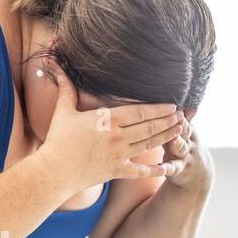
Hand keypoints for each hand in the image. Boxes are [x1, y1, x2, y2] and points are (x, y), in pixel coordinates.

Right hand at [42, 72, 185, 192]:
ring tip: (181, 131)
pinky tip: (169, 167)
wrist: (54, 172)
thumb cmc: (57, 141)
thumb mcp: (63, 111)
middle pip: (150, 127)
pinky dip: (156, 170)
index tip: (172, 105)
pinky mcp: (116, 172)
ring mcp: (119, 155)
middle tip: (183, 116)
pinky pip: (141, 171)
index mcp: (108, 120)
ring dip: (167, 137)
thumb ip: (66, 89)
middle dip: (168, 121)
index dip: (159, 108)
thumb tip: (56, 66)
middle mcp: (118, 137)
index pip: (140, 112)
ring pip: (149, 145)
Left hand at [160, 110, 212, 191]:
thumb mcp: (187, 133)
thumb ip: (183, 118)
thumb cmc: (185, 148)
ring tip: (171, 139)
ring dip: (176, 142)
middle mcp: (188, 140)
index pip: (183, 117)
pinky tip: (159, 167)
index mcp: (187, 129)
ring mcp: (185, 155)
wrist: (198, 175)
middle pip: (185, 130)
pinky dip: (166, 168)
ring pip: (180, 147)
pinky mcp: (179, 170)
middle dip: (180, 123)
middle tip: (176, 116)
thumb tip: (186, 99)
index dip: (178, 111)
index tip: (171, 103)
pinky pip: (172, 168)